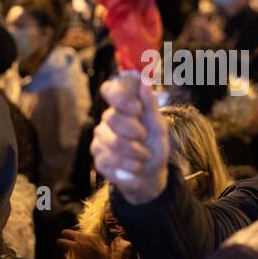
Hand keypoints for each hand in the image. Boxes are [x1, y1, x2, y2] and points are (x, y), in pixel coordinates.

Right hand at [90, 72, 169, 204]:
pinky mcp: (99, 162)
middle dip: (135, 131)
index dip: (120, 97)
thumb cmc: (154, 146)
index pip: (109, 90)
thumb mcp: (158, 126)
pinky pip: (112, 162)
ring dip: (136, 153)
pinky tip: (135, 169)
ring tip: (144, 156)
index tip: (137, 109)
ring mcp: (100, 142)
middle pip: (113, 118)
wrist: (152, 176)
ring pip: (114, 143)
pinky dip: (130, 167)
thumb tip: (144, 81)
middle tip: (144, 137)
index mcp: (120, 108)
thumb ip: (150, 105)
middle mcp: (106, 122)